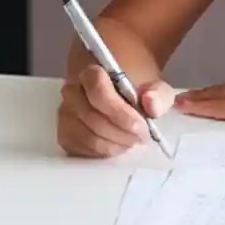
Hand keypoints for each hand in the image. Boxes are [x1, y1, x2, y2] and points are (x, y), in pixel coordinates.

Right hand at [57, 64, 176, 157]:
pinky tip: (117, 146)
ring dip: (113, 144)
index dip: (119, 112)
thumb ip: (159, 94)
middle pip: (92, 118)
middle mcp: (72, 92)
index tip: (141, 125)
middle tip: (141, 137)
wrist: (119, 90)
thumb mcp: (155, 87)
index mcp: (92, 73)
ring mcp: (66, 114)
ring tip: (131, 141)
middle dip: (120, 133)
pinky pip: (80, 149)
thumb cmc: (136, 89)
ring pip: (86, 136)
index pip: (97, 91)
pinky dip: (101, 152)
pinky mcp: (66, 134)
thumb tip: (150, 103)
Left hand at [175, 78, 224, 130]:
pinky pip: (222, 107)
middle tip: (182, 97)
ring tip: (180, 102)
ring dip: (198, 98)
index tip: (204, 94)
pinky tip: (189, 108)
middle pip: (224, 90)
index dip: (220, 92)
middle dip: (203, 94)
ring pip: (218, 96)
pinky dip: (203, 106)